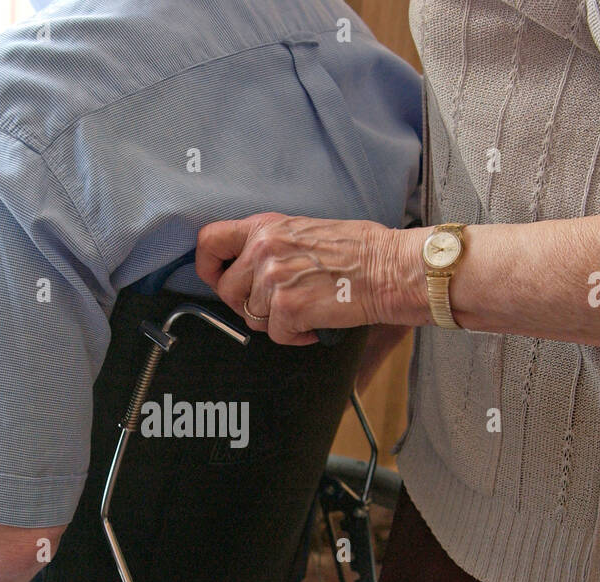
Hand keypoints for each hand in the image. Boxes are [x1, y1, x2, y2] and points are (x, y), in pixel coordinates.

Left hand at [195, 213, 421, 344]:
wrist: (391, 268)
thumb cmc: (360, 251)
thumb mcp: (304, 231)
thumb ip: (271, 246)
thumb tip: (249, 269)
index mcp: (265, 227)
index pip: (210, 241)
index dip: (208, 267)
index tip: (218, 278)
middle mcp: (264, 249)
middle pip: (227, 291)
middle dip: (248, 306)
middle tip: (277, 306)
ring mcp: (273, 279)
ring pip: (251, 317)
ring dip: (276, 322)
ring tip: (306, 309)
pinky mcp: (287, 308)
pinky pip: (276, 335)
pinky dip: (296, 336)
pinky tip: (316, 322)